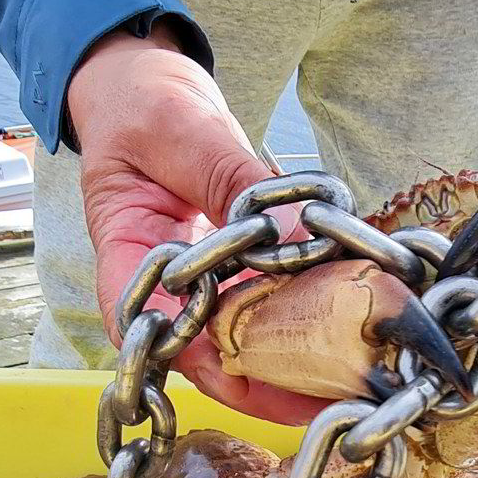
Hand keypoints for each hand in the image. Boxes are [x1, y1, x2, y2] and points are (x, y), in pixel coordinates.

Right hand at [69, 22, 327, 424]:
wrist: (142, 81)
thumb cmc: (140, 100)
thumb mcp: (181, 129)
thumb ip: (231, 177)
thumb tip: (290, 229)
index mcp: (125, 251)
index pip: (145, 324)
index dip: (194, 359)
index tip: (245, 375)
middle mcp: (162, 280)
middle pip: (205, 352)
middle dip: (265, 382)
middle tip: (327, 396)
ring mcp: (200, 276)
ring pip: (242, 340)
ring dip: (292, 363)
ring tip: (350, 380)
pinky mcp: (235, 264)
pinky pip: (269, 303)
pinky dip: (307, 318)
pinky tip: (352, 328)